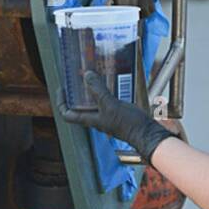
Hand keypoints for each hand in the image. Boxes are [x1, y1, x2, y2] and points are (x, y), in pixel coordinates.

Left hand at [58, 71, 174, 163]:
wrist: (147, 133)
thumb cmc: (128, 124)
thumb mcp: (111, 105)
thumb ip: (98, 91)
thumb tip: (86, 75)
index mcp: (90, 119)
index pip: (67, 114)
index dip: (61, 102)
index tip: (62, 88)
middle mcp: (96, 118)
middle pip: (79, 105)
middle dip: (77, 91)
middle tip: (78, 76)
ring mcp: (107, 115)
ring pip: (94, 101)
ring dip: (91, 88)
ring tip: (93, 74)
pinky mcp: (117, 111)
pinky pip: (107, 99)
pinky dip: (106, 89)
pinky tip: (111, 80)